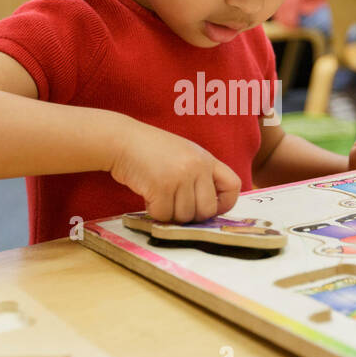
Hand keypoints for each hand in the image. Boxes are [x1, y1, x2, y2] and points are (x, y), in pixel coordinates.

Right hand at [109, 120, 240, 222]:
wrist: (122, 140)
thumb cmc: (150, 150)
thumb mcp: (184, 154)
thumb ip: (199, 175)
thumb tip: (208, 209)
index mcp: (206, 159)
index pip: (233, 187)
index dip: (223, 203)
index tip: (208, 207)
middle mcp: (197, 167)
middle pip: (206, 210)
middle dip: (190, 215)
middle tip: (174, 205)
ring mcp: (180, 176)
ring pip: (184, 216)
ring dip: (169, 213)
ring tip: (158, 195)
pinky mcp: (161, 186)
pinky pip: (163, 214)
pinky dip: (154, 211)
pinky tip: (148, 196)